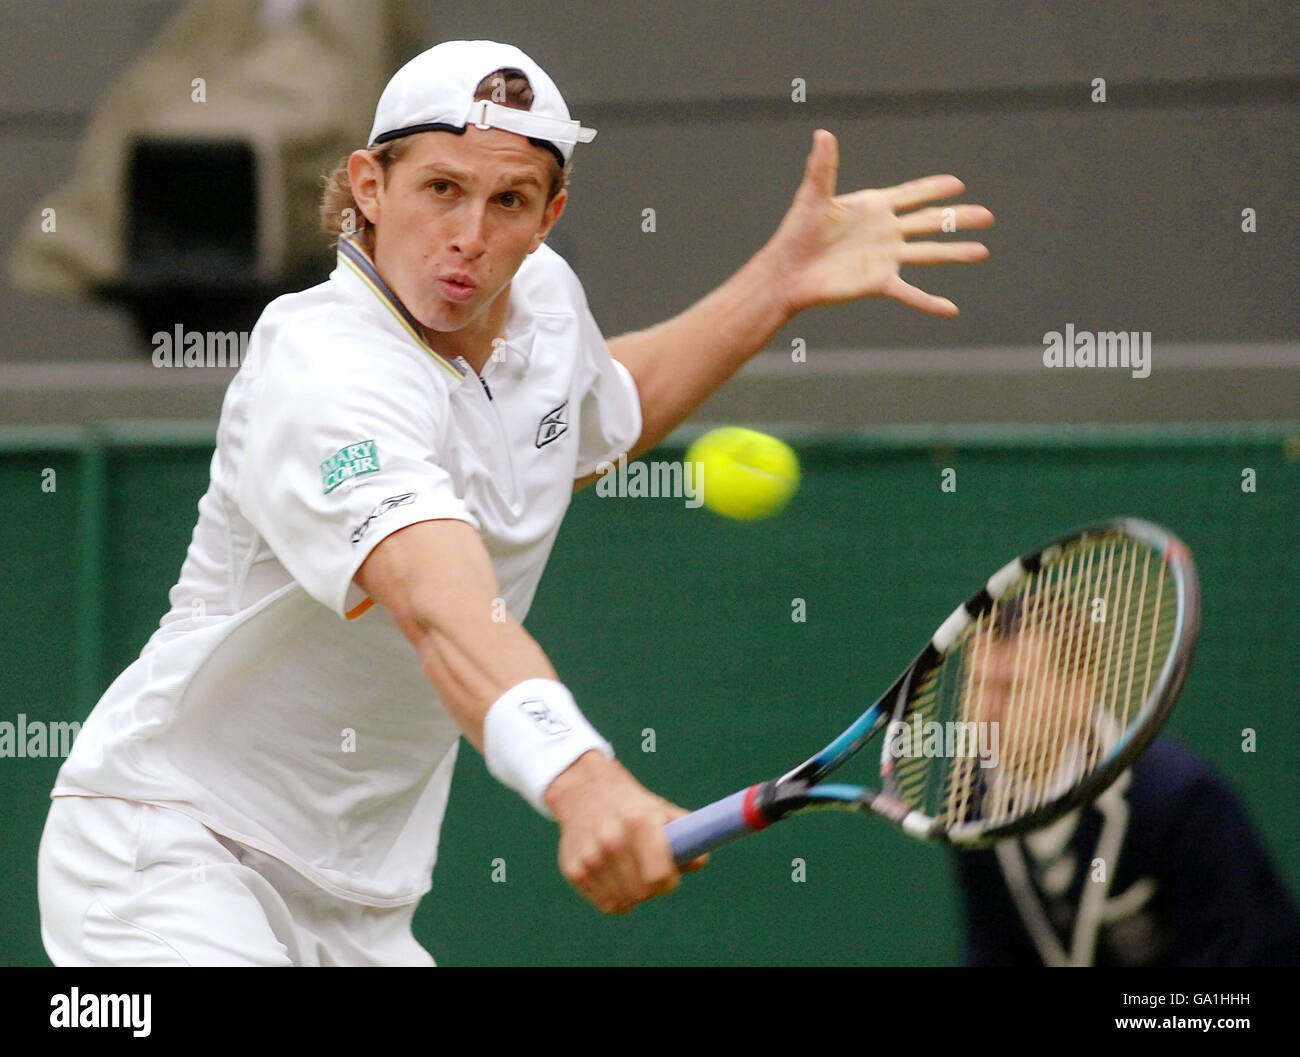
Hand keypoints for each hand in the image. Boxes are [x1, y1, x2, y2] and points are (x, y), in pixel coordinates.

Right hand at [543, 751, 706, 913]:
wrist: (583, 790)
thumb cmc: (631, 806)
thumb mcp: (661, 811)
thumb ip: (687, 836)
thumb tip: (699, 861)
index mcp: (639, 822)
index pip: (659, 875)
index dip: (669, 882)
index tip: (669, 877)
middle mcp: (612, 839)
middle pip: (642, 892)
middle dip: (651, 888)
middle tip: (649, 873)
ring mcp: (590, 856)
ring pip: (624, 901)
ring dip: (633, 893)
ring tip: (631, 872)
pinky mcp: (573, 868)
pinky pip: (606, 903)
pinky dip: (615, 897)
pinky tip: (615, 877)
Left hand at [767, 129, 993, 317]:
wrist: (788, 272)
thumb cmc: (797, 233)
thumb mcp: (813, 196)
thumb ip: (823, 167)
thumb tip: (822, 133)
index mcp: (874, 207)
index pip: (911, 194)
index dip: (934, 188)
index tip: (957, 184)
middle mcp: (885, 232)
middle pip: (931, 222)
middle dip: (959, 217)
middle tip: (988, 216)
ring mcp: (885, 258)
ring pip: (929, 254)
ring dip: (956, 253)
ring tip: (983, 252)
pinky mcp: (878, 282)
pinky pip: (910, 293)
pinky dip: (930, 302)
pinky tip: (951, 310)